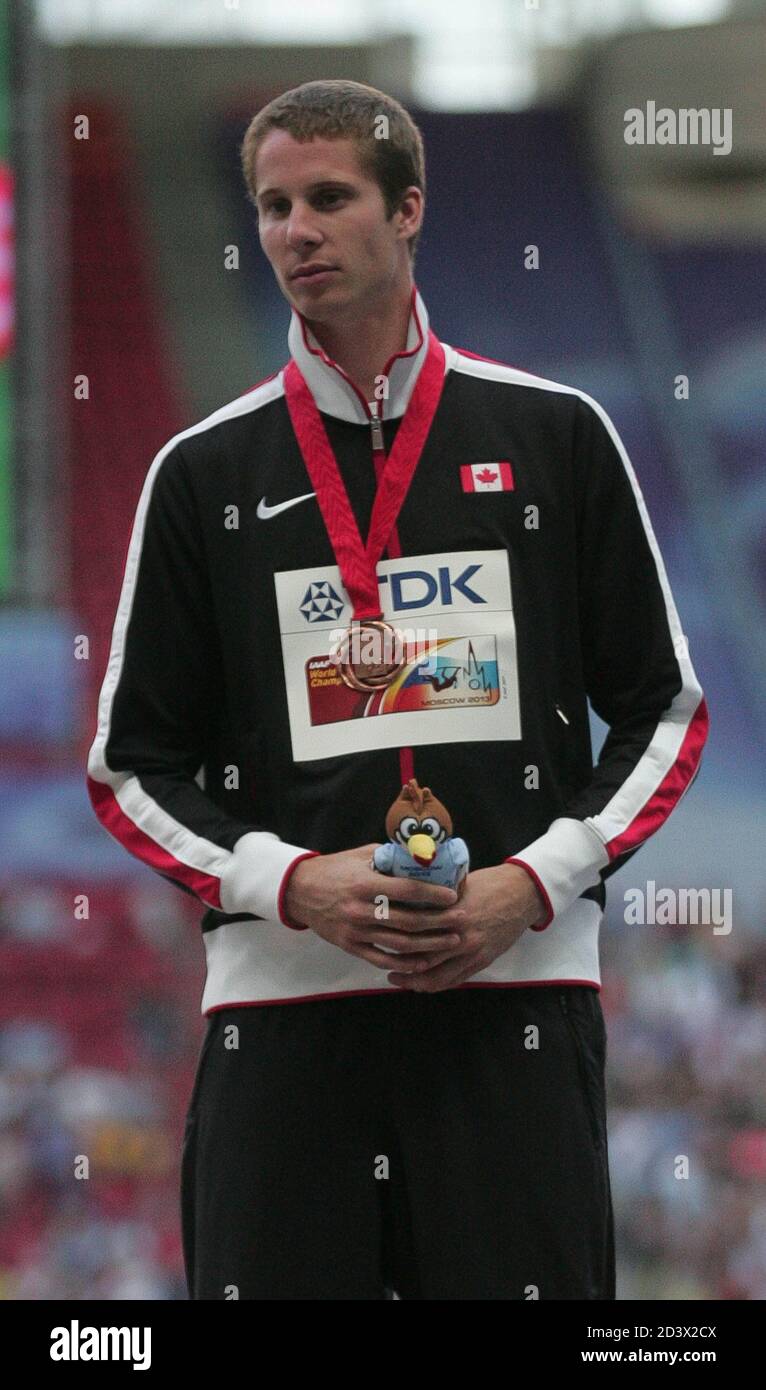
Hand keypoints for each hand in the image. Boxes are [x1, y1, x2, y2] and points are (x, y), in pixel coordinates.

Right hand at [283, 843, 465, 974]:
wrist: (299, 891)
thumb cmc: (335, 868)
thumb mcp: (361, 856)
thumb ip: (390, 858)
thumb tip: (422, 856)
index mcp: (365, 884)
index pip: (406, 890)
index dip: (432, 894)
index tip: (452, 895)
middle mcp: (360, 910)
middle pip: (408, 920)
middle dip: (439, 921)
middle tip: (462, 919)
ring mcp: (355, 931)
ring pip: (399, 943)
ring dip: (429, 944)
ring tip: (451, 940)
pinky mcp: (350, 946)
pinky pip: (381, 959)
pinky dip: (404, 963)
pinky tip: (423, 962)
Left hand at [386, 863, 547, 992]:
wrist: (522, 895)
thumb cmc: (489, 884)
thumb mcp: (459, 885)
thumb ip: (435, 898)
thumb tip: (405, 897)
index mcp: (451, 913)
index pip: (416, 930)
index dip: (395, 936)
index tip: (380, 937)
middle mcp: (460, 935)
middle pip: (422, 957)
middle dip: (399, 964)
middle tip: (382, 963)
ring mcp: (472, 951)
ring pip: (436, 975)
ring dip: (414, 980)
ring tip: (396, 978)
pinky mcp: (482, 960)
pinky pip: (455, 980)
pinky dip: (435, 985)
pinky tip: (421, 984)